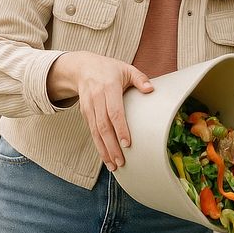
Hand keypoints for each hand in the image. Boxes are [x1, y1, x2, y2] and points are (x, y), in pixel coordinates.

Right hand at [48, 51, 152, 170]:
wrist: (82, 67)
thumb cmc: (109, 69)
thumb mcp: (126, 68)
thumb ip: (140, 78)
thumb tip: (151, 89)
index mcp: (109, 87)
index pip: (114, 112)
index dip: (120, 128)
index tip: (127, 144)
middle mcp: (96, 98)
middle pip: (103, 126)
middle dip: (111, 146)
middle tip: (121, 162)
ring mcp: (88, 106)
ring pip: (95, 132)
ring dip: (103, 150)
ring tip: (113, 165)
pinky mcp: (84, 113)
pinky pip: (91, 131)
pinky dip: (98, 145)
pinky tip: (105, 156)